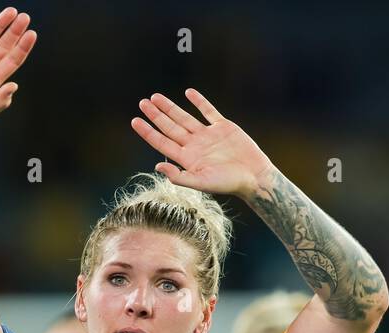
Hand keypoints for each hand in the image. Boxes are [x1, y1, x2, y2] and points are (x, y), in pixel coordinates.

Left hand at [130, 89, 273, 198]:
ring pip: (184, 118)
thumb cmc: (228, 184)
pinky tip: (189, 93)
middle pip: (170, 127)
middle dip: (156, 115)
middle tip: (142, 103)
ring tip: (155, 97)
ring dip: (170, 107)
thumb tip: (157, 166)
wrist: (253, 177)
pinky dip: (199, 102)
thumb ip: (179, 176)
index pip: (162, 142)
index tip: (134, 121)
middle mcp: (194, 146)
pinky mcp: (223, 127)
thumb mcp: (201, 183)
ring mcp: (208, 136)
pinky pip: (208, 111)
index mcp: (187, 159)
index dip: (148, 132)